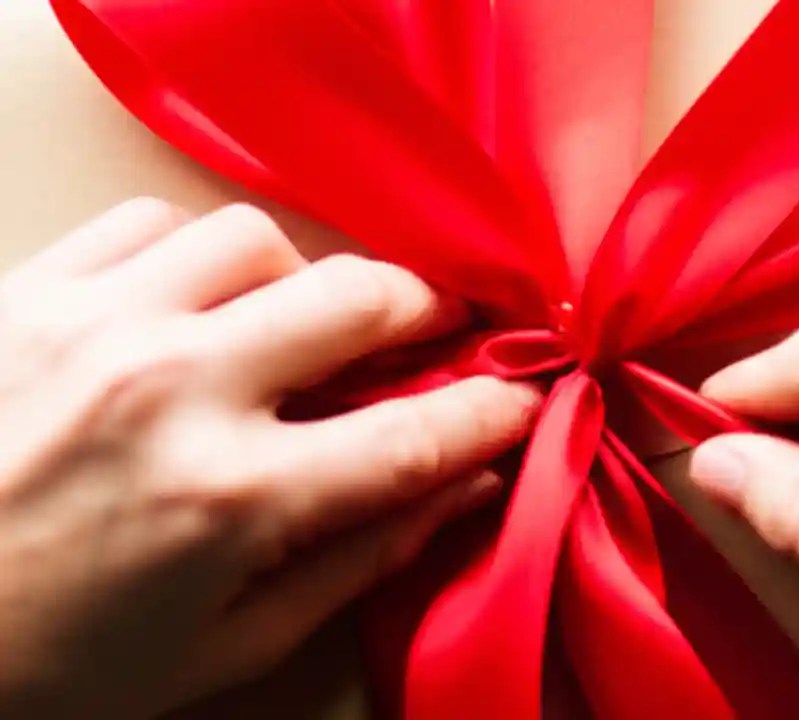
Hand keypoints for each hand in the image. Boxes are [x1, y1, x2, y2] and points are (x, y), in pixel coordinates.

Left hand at [0, 199, 540, 718]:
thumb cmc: (51, 665)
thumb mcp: (223, 650)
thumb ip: (358, 563)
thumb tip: (466, 489)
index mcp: (233, 500)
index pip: (418, 433)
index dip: (495, 408)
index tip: (523, 397)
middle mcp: (174, 391)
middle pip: (359, 297)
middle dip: (425, 311)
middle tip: (433, 333)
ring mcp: (92, 328)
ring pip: (256, 238)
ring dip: (300, 280)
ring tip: (292, 326)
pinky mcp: (23, 294)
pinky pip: (147, 223)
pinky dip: (192, 256)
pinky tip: (192, 305)